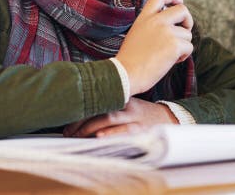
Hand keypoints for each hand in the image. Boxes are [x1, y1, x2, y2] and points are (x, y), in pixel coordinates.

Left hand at [62, 98, 177, 137]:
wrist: (168, 118)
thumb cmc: (140, 113)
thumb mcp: (126, 103)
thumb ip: (108, 104)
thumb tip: (82, 109)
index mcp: (121, 97)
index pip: (97, 101)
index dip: (81, 110)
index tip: (66, 119)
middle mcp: (126, 105)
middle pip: (100, 109)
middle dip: (81, 122)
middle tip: (67, 132)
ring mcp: (134, 118)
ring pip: (109, 119)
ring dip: (90, 128)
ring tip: (76, 136)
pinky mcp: (141, 130)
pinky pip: (124, 132)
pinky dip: (111, 134)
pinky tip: (99, 137)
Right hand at [115, 0, 193, 95]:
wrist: (125, 74)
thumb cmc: (130, 60)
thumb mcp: (136, 33)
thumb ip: (151, 25)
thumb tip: (170, 26)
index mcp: (144, 17)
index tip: (178, 1)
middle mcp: (156, 21)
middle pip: (182, 10)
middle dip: (188, 21)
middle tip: (184, 31)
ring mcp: (166, 32)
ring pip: (187, 34)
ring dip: (182, 45)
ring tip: (168, 55)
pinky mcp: (174, 45)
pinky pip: (189, 47)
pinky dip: (184, 56)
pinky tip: (171, 61)